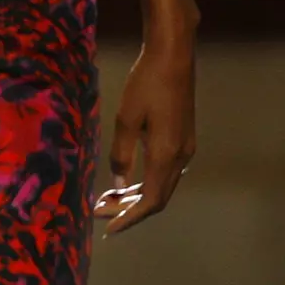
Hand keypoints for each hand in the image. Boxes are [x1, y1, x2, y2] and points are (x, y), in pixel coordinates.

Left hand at [93, 35, 196, 235]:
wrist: (174, 56)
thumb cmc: (146, 84)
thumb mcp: (126, 120)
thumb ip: (121, 155)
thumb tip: (117, 185)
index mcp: (166, 155)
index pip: (150, 202)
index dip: (129, 218)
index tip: (108, 229)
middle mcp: (181, 156)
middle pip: (158, 197)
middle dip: (128, 210)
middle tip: (99, 211)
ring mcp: (185, 147)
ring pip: (162, 185)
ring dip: (136, 196)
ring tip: (107, 198)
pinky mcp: (184, 138)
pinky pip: (166, 171)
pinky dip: (146, 181)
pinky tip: (127, 179)